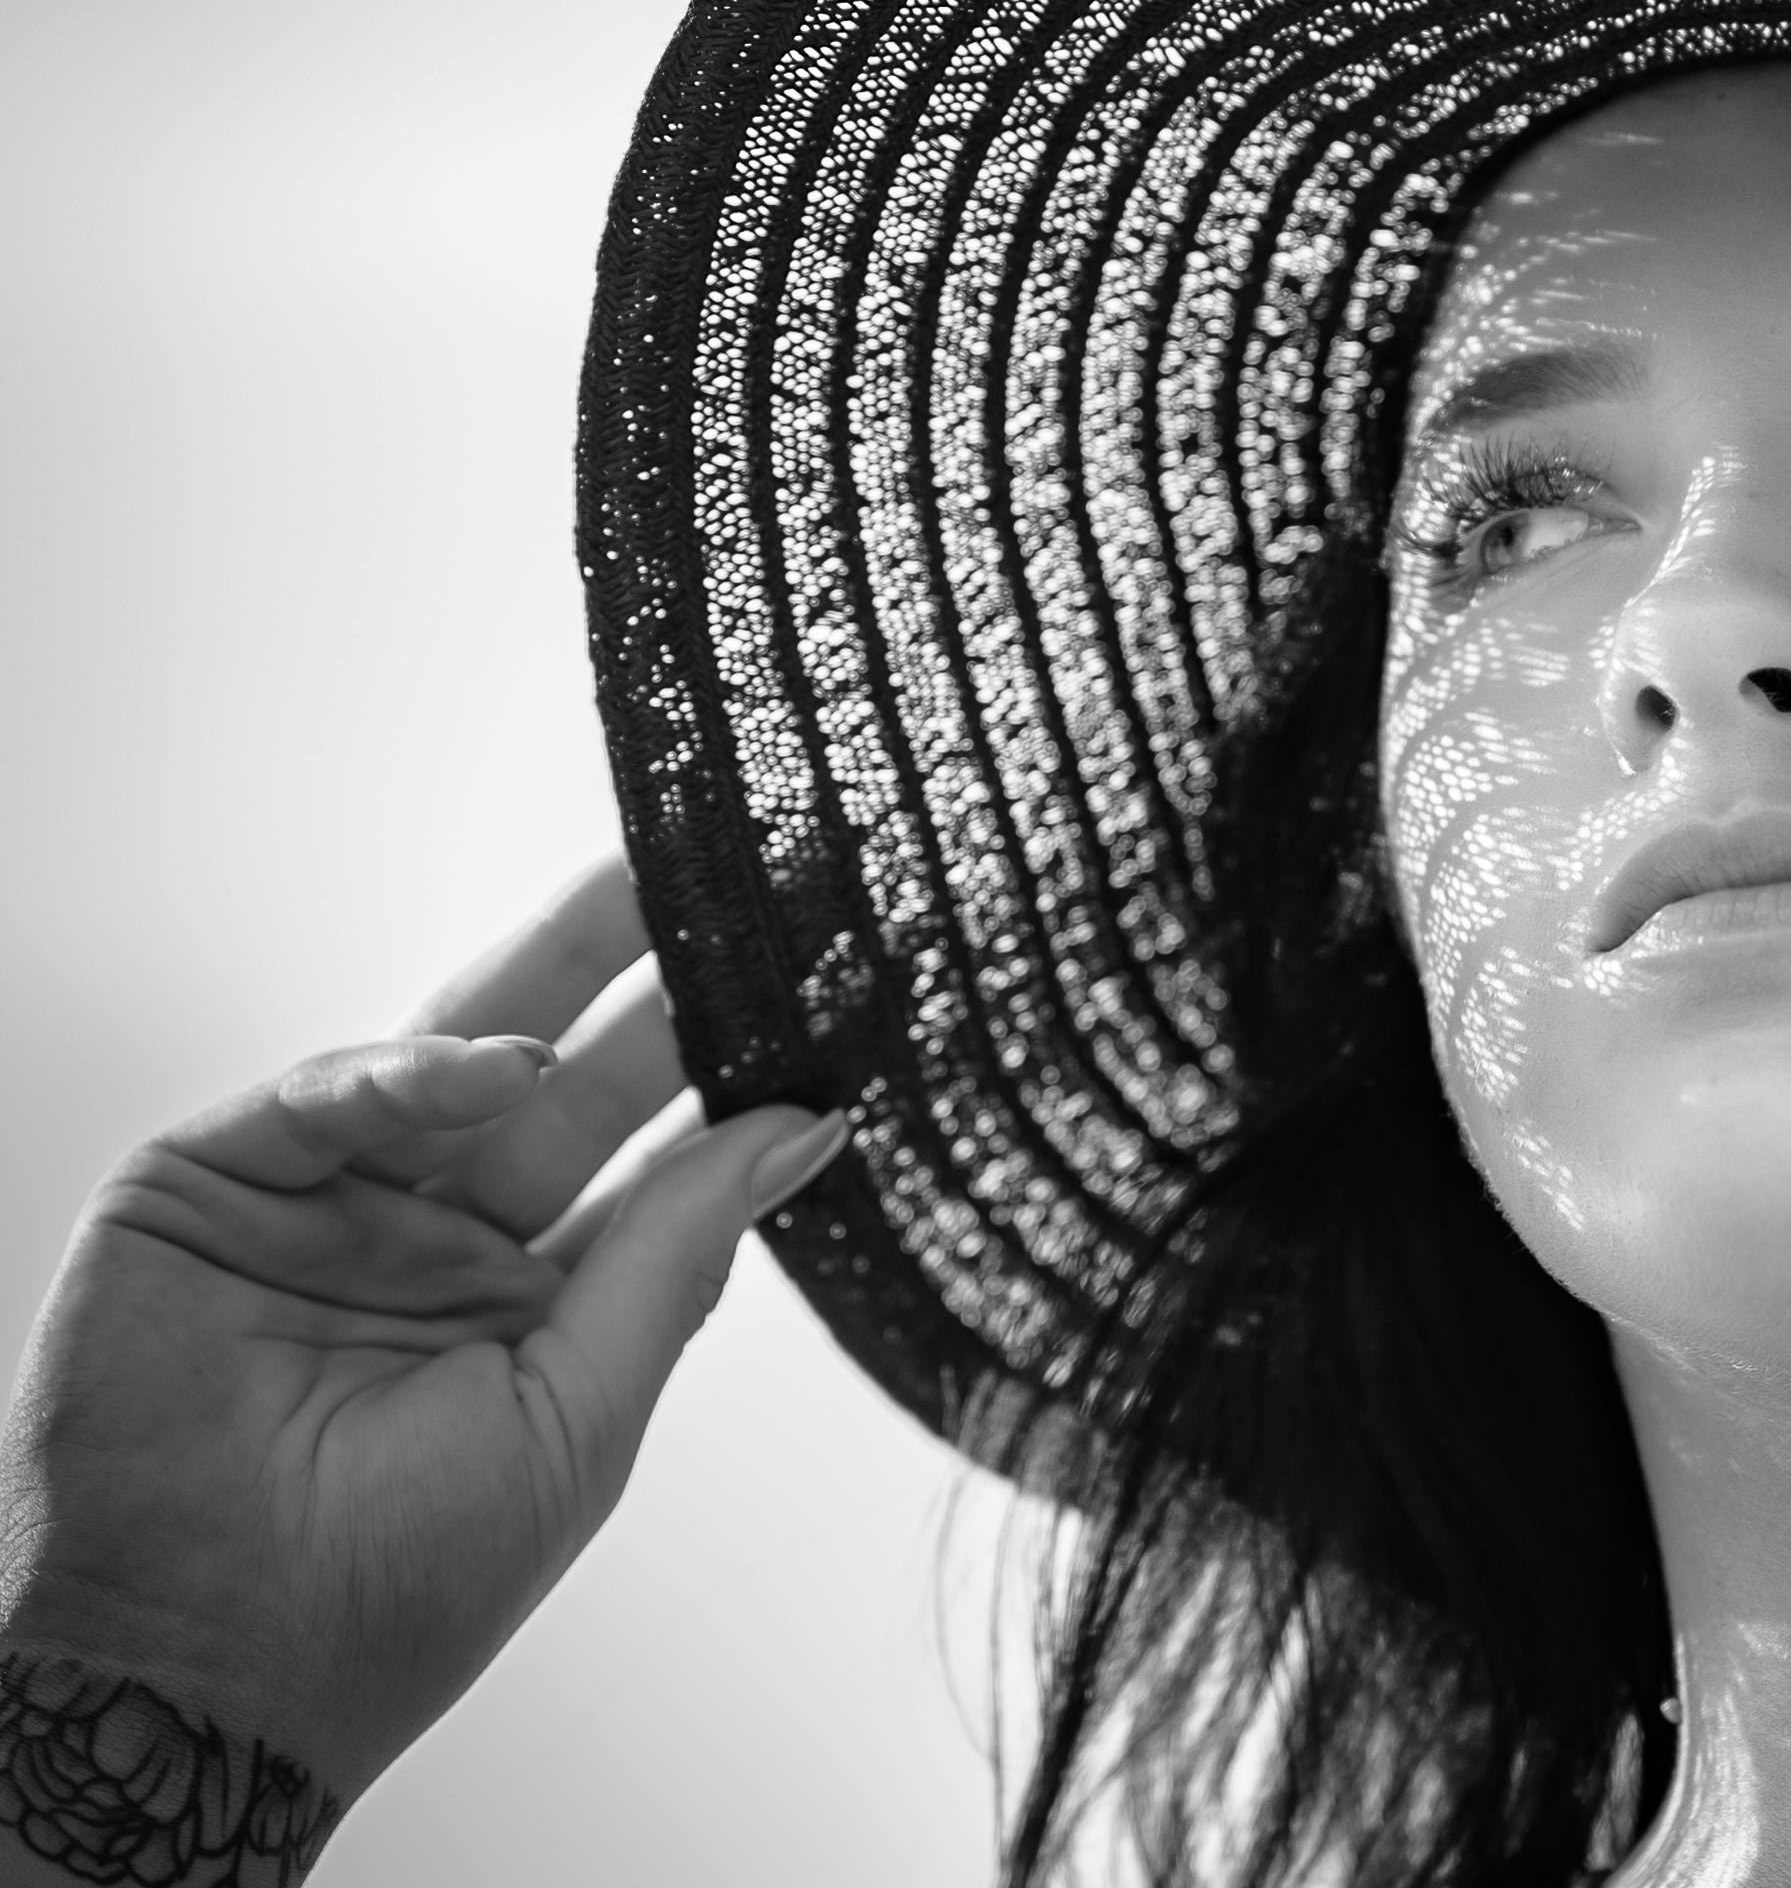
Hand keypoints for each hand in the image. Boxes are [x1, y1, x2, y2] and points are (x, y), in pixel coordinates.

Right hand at [0, 857, 848, 1821]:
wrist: (203, 1672)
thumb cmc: (403, 1582)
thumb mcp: (581, 1410)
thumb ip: (678, 1255)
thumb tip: (808, 1131)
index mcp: (528, 1299)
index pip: (644, 1155)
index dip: (723, 1076)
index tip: (818, 995)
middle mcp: (433, 1238)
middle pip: (559, 1082)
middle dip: (644, 986)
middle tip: (736, 886)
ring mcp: (323, 1206)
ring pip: (449, 1055)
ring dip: (548, 973)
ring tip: (650, 890)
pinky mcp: (209, 1187)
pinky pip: (325, 1099)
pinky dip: (408, 1070)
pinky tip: (495, 1060)